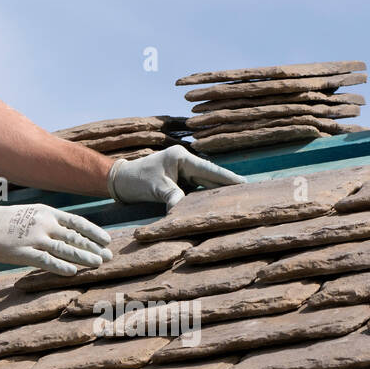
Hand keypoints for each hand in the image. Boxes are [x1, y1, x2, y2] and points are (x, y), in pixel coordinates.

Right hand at [0, 201, 112, 275]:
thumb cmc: (2, 220)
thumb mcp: (29, 213)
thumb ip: (47, 222)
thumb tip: (65, 233)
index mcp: (46, 212)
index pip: (77, 222)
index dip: (94, 232)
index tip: (107, 240)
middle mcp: (43, 223)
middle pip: (75, 237)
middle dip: (94, 248)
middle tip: (109, 257)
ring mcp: (33, 238)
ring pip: (66, 249)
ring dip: (84, 257)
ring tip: (98, 264)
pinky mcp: (23, 252)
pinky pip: (46, 261)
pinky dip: (62, 267)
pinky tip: (73, 272)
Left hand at [107, 145, 246, 211]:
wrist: (120, 181)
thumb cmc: (136, 180)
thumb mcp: (155, 189)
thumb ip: (173, 197)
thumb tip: (184, 210)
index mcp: (181, 157)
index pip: (210, 169)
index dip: (228, 178)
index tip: (245, 184)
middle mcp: (185, 162)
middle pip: (211, 176)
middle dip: (228, 185)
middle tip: (249, 195)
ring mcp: (183, 171)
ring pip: (206, 183)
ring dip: (218, 192)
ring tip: (238, 201)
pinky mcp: (180, 181)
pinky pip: (197, 189)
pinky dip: (206, 197)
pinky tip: (218, 205)